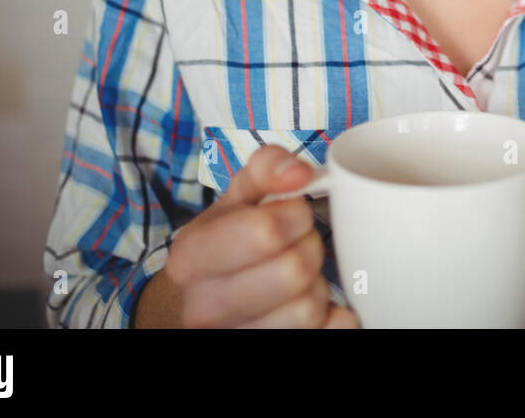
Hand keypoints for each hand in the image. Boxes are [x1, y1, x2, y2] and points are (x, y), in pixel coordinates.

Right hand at [158, 145, 359, 327]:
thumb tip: (298, 173)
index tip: (292, 215)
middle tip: (297, 246)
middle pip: (294, 272)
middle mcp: (203, 307)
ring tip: (297, 278)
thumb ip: (267, 169)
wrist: (207, 301)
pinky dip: (333, 316)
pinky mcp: (268, 354)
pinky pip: (329, 332)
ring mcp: (234, 337)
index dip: (295, 216)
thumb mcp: (238, 198)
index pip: (266, 232)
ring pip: (309, 311)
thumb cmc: (229, 242)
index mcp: (190, 257)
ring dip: (316, 287)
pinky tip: (312, 304)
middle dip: (308, 249)